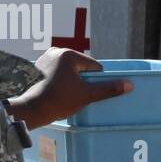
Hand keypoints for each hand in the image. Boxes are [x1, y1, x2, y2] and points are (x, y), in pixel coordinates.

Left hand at [8, 48, 132, 128]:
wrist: (31, 110)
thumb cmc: (59, 101)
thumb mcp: (86, 95)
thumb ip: (108, 89)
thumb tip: (130, 85)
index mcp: (69, 55)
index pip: (94, 67)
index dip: (94, 82)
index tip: (85, 93)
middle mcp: (57, 51)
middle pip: (82, 68)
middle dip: (82, 81)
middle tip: (75, 95)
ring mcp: (46, 58)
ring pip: (70, 70)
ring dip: (72, 81)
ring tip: (65, 95)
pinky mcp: (38, 66)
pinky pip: (58, 72)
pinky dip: (61, 81)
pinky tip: (57, 92)